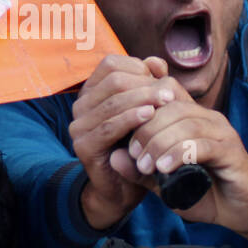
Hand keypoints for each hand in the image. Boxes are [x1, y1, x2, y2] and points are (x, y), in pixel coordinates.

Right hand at [68, 55, 177, 230]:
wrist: (125, 187)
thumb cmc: (137, 144)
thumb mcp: (146, 110)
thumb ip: (149, 85)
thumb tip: (156, 61)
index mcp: (91, 92)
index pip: (111, 65)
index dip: (137, 67)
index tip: (160, 79)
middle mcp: (80, 106)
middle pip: (113, 80)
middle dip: (144, 84)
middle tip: (169, 92)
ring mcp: (78, 126)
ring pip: (113, 102)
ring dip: (142, 99)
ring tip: (166, 102)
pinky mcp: (83, 146)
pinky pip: (109, 127)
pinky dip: (131, 119)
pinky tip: (150, 116)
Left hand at [112, 75, 247, 232]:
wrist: (241, 212)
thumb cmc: (204, 194)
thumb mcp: (164, 183)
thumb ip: (140, 171)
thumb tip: (114, 157)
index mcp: (190, 117)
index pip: (163, 92)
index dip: (140, 106)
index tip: (123, 134)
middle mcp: (207, 118)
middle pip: (170, 105)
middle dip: (146, 128)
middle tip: (135, 155)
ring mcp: (221, 132)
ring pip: (185, 122)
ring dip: (160, 142)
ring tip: (146, 165)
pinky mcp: (232, 150)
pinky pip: (202, 144)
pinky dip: (179, 154)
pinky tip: (165, 168)